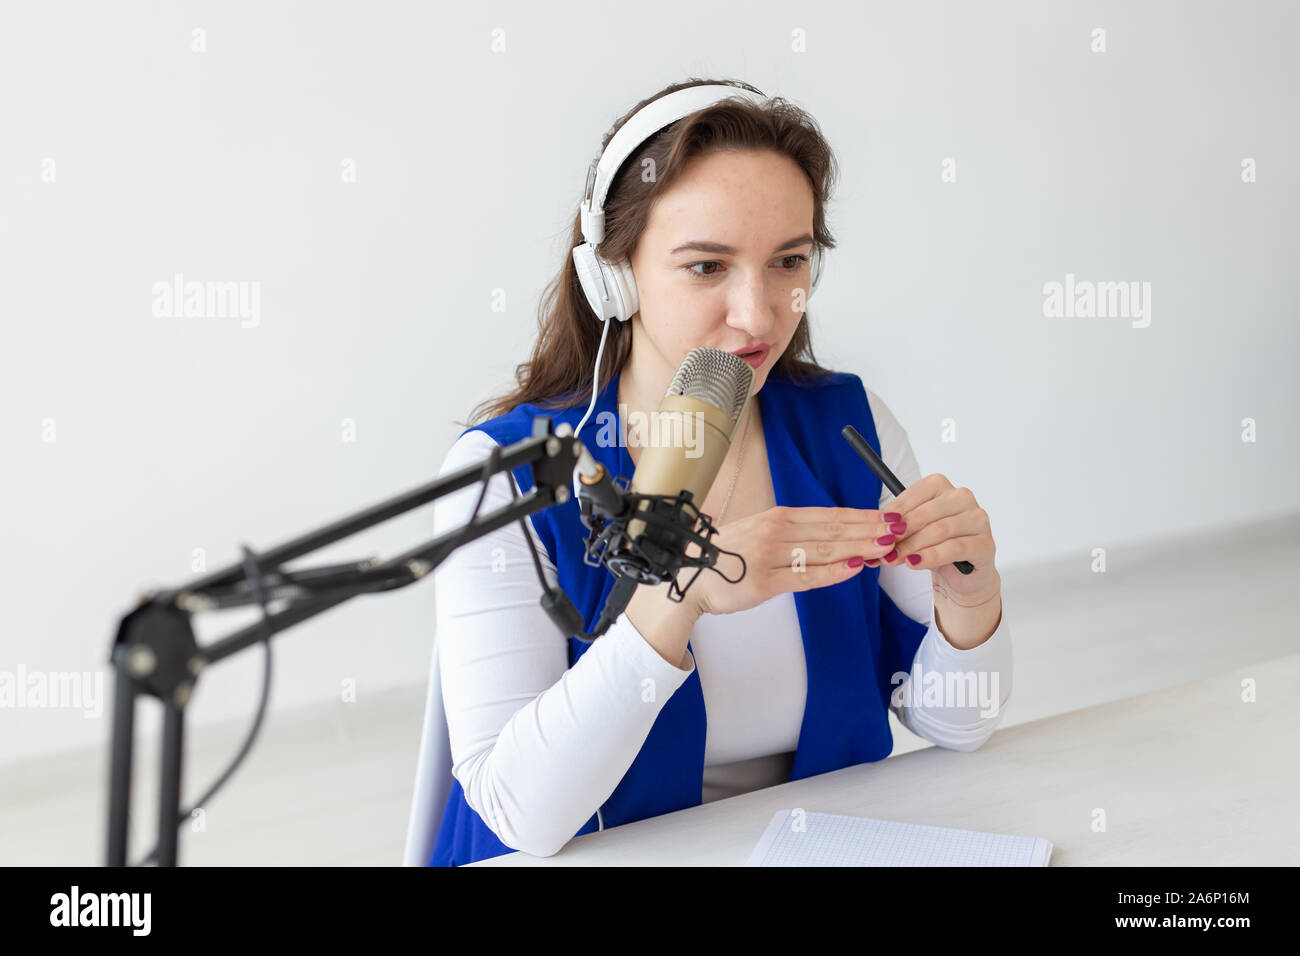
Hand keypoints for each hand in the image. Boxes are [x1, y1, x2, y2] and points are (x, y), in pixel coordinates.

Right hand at [681, 505, 900, 616]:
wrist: (691, 576)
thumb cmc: (727, 556)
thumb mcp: (759, 532)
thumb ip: (792, 532)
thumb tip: (831, 534)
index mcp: (777, 517)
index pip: (827, 514)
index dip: (860, 516)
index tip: (887, 516)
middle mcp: (775, 531)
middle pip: (831, 529)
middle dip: (868, 529)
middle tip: (897, 529)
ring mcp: (770, 556)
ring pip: (824, 550)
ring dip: (858, 548)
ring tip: (886, 547)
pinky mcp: (765, 582)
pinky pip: (806, 577)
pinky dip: (833, 572)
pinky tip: (855, 568)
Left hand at [874, 473, 999, 602]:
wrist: (963, 574)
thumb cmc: (935, 545)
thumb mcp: (912, 532)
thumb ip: (896, 527)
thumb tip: (872, 532)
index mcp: (943, 486)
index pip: (915, 494)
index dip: (895, 514)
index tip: (878, 529)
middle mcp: (963, 498)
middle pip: (925, 514)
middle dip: (901, 533)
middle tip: (882, 549)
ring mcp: (977, 520)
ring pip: (939, 531)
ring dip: (912, 547)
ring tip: (894, 559)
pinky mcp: (985, 544)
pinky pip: (954, 548)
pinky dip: (931, 556)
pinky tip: (914, 563)